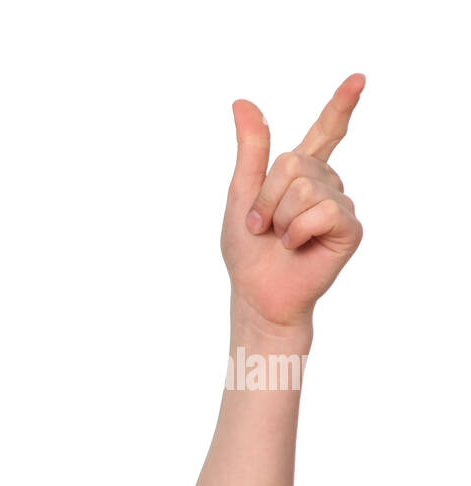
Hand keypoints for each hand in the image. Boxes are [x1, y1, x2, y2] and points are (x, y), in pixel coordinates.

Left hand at [222, 73, 364, 330]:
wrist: (257, 293)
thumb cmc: (248, 250)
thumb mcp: (241, 193)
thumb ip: (250, 149)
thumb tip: (243, 102)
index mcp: (301, 174)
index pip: (325, 133)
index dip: (340, 106)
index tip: (357, 80)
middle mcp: (325, 184)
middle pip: (293, 163)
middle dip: (266, 198)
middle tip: (261, 226)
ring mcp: (340, 204)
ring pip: (305, 187)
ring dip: (279, 218)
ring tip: (280, 239)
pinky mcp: (349, 227)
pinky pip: (323, 210)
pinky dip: (298, 230)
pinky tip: (297, 246)